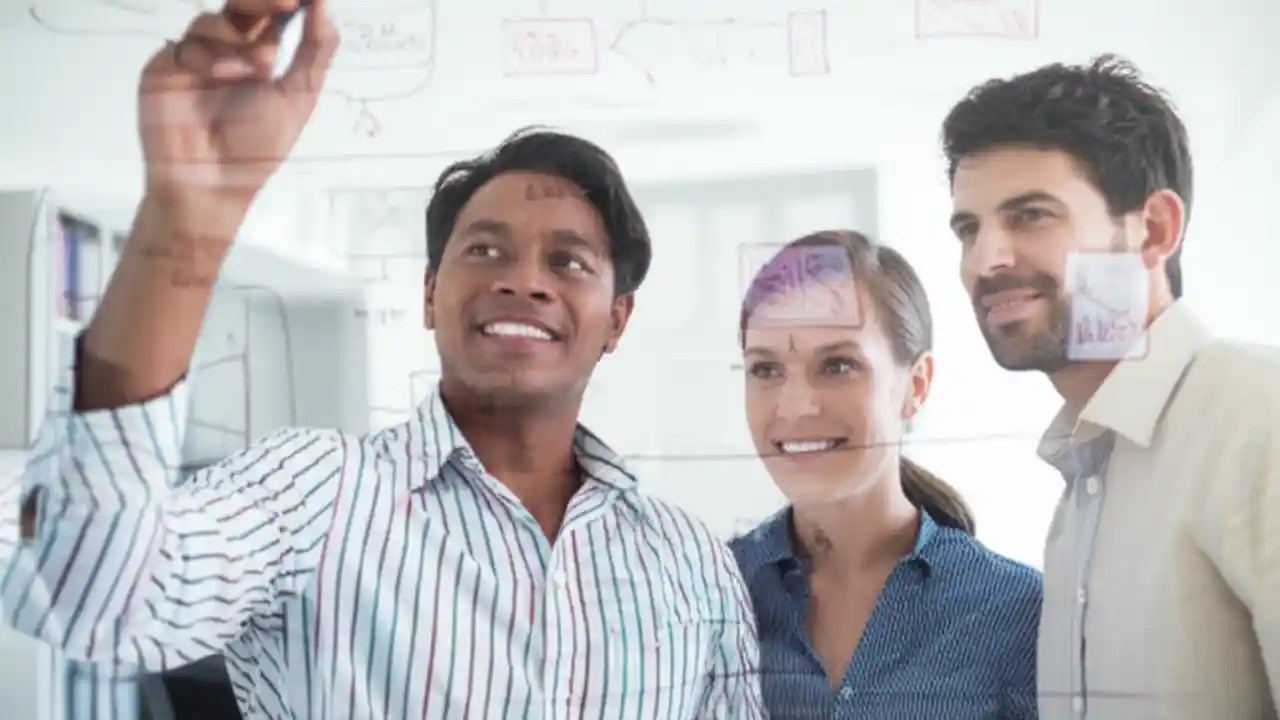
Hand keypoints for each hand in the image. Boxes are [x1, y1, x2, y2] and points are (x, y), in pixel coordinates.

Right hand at [138, 0, 338, 210]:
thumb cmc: (256, 148)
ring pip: (213, 20)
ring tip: (263, 66)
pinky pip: (186, 44)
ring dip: (242, 39)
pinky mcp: (165, 68)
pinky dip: (211, 54)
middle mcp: (224, 50)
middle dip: (261, 0)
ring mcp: (193, 58)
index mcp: (257, 54)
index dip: (284, 3)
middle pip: (237, 5)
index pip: (268, 13)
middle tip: (287, 1)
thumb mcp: (299, 97)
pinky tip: (226, 74)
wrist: (215, 185)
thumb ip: (314, 52)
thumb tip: (325, 6)